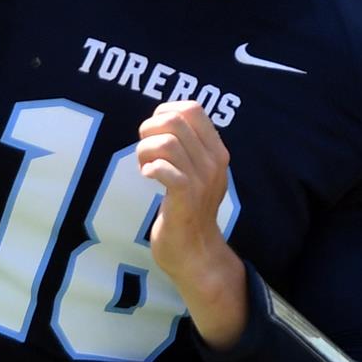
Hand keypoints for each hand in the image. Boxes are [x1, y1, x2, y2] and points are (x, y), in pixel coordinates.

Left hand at [137, 102, 239, 314]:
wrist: (197, 254)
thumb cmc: (190, 210)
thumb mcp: (198, 173)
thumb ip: (189, 147)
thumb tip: (164, 118)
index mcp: (217, 151)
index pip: (193, 108)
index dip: (165, 111)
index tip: (155, 132)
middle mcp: (213, 162)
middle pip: (175, 121)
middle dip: (149, 130)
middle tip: (145, 152)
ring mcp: (201, 181)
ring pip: (167, 142)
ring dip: (145, 150)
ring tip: (145, 166)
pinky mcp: (185, 199)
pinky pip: (166, 170)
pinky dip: (151, 168)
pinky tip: (148, 178)